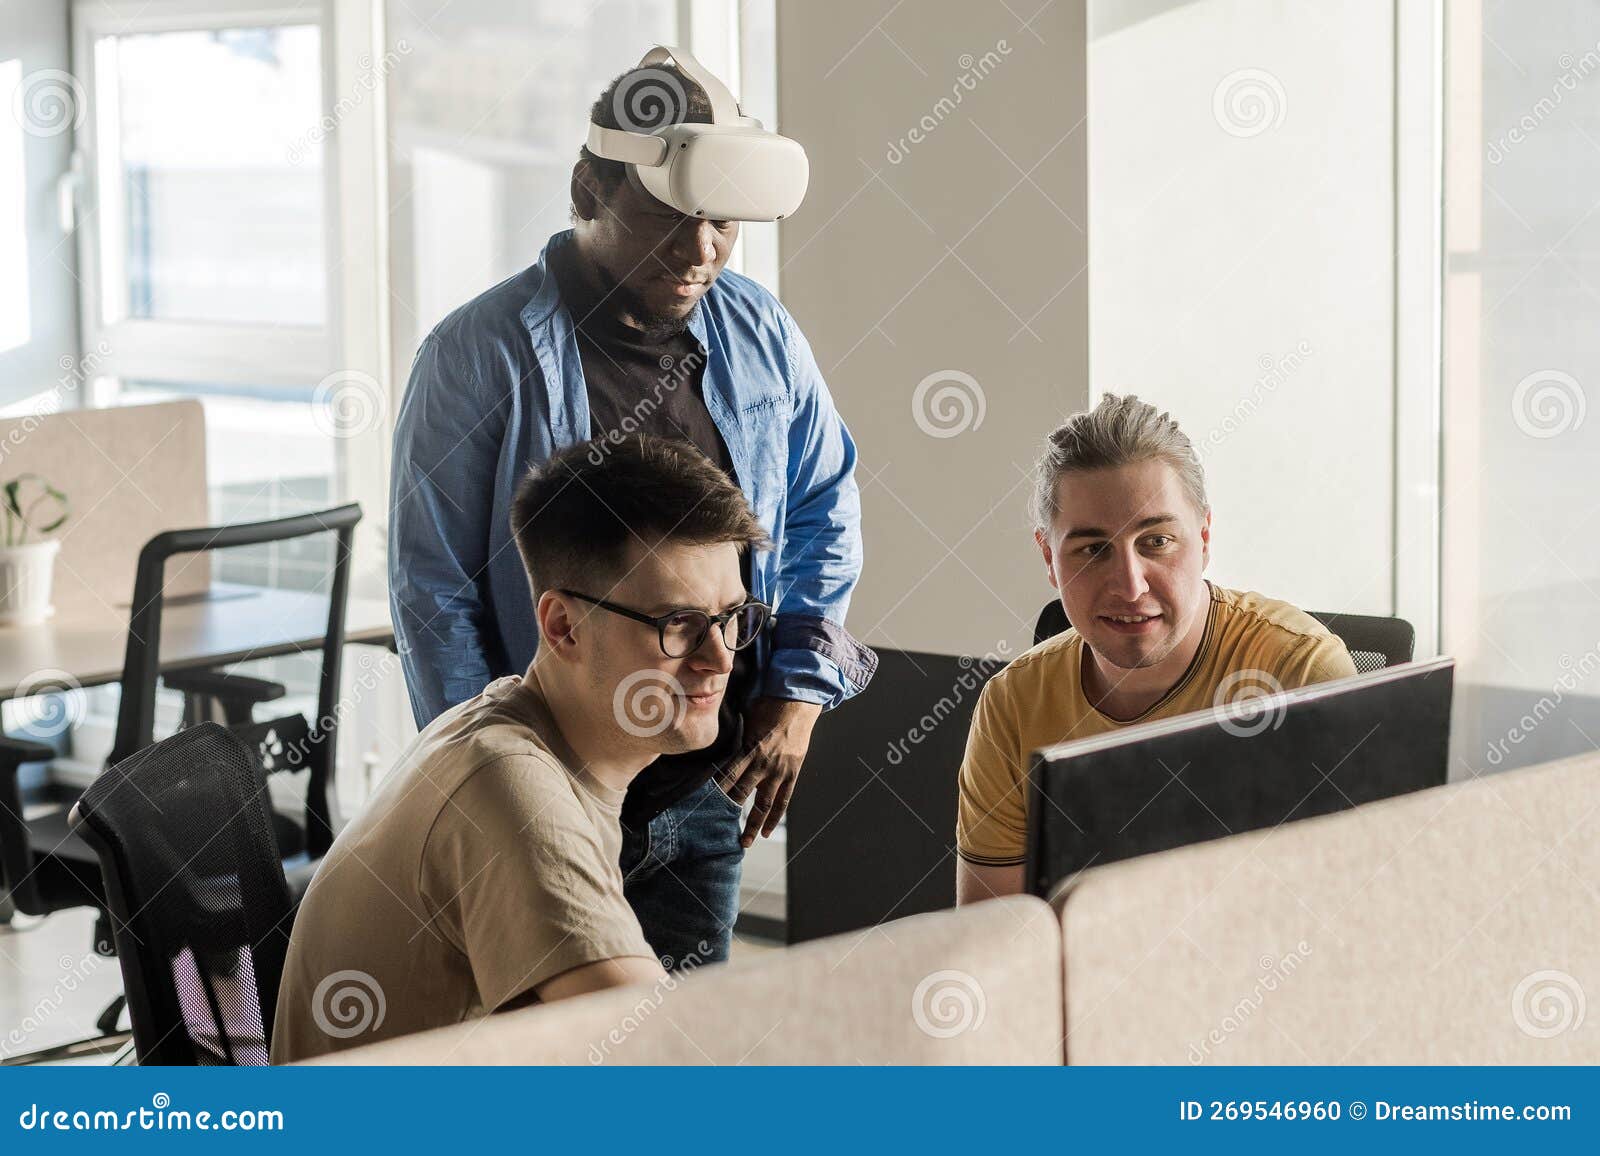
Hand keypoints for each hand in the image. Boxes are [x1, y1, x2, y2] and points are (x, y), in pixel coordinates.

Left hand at [720, 697, 821, 846]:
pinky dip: (776, 818)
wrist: (798, 704)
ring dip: (754, 825)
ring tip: (745, 842)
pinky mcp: (792, 774)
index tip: (703, 806)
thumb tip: (715, 743)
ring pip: (764, 804)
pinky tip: (768, 831)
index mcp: (749, 749)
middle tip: (716, 829)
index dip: (716, 791)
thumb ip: (735, 738)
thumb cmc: (769, 708)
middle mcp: (763, 763)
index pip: (728, 775)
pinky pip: (784, 801)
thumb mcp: (747, 720)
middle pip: (742, 793)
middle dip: (729, 812)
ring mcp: (779, 771)